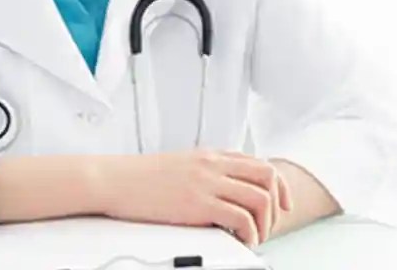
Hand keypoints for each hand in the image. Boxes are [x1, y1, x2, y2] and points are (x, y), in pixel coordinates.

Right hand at [93, 150, 292, 246]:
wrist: (115, 179)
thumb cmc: (141, 177)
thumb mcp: (181, 164)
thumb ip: (205, 171)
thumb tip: (224, 188)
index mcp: (211, 155)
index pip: (258, 162)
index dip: (278, 184)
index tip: (282, 202)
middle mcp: (213, 165)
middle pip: (267, 176)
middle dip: (279, 202)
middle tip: (274, 223)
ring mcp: (207, 182)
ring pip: (260, 197)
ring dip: (266, 222)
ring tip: (256, 236)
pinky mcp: (199, 203)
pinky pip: (240, 218)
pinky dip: (250, 232)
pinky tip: (244, 240)